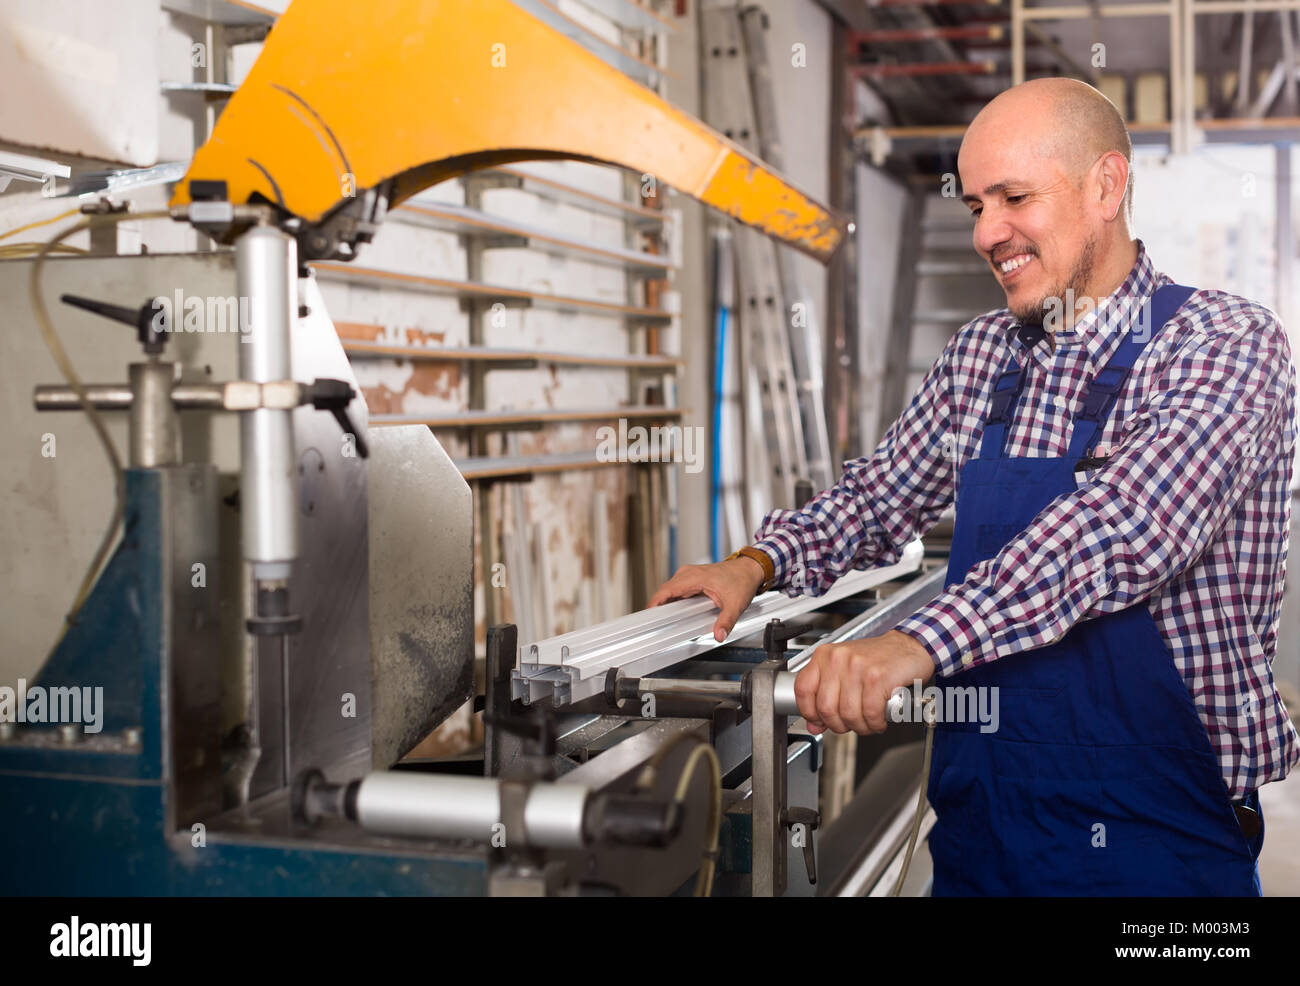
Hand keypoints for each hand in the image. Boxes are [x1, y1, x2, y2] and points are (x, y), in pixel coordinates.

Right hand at [647, 557, 766, 641]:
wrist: (749, 570)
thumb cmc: (742, 581)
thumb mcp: (735, 604)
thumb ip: (726, 621)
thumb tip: (719, 635)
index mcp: (694, 577)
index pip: (666, 590)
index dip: (654, 603)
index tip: (647, 616)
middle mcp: (688, 574)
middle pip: (665, 592)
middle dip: (658, 608)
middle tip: (653, 626)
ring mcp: (688, 575)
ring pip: (669, 591)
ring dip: (665, 605)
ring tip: (661, 622)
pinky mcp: (690, 579)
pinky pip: (676, 590)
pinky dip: (672, 601)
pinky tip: (673, 614)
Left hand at [794, 630, 935, 735]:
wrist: (908, 647)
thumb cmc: (877, 659)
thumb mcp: (845, 670)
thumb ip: (827, 695)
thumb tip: (814, 725)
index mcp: (825, 656)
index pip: (803, 689)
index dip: (809, 712)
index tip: (818, 721)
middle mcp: (838, 659)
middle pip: (826, 707)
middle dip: (838, 725)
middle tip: (849, 725)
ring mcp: (858, 667)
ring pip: (849, 714)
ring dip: (860, 727)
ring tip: (867, 723)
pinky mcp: (878, 677)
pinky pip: (870, 713)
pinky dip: (875, 724)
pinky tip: (878, 720)